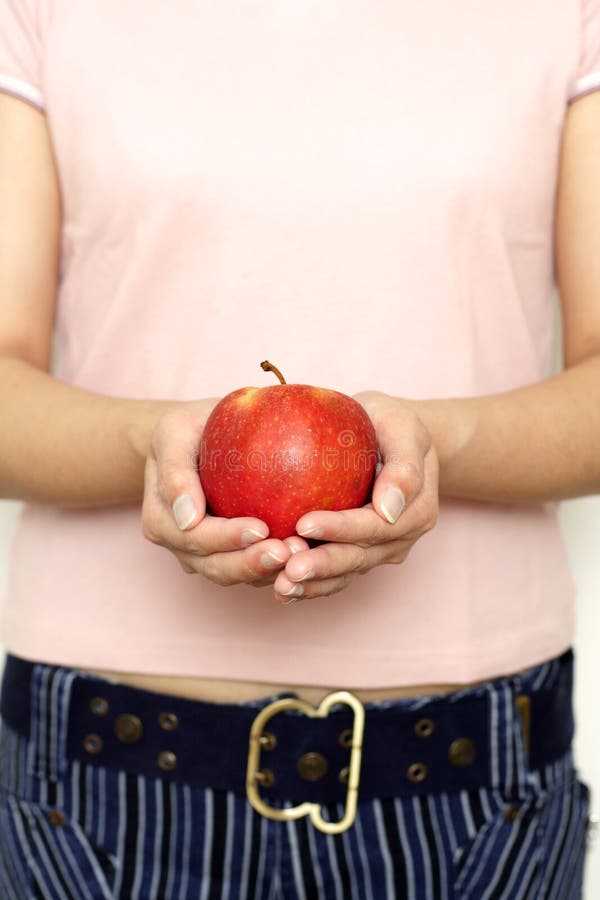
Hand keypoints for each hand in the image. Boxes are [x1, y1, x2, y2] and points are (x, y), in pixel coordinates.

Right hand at [141, 402, 309, 585]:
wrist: (197, 435)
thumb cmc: (187, 428)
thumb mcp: (173, 433)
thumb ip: (175, 472)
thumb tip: (188, 518)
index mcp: (161, 521)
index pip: (194, 538)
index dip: (227, 539)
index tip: (261, 528)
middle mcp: (182, 545)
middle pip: (216, 566)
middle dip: (252, 563)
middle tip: (289, 551)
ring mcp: (206, 554)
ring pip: (237, 575)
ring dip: (268, 571)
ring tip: (302, 555)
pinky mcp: (232, 554)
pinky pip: (254, 569)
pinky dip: (277, 567)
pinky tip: (306, 554)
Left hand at [272, 391, 438, 603]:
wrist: (388, 436)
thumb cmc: (392, 423)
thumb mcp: (403, 428)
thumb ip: (404, 467)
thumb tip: (390, 508)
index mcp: (416, 512)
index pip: (375, 526)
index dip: (341, 528)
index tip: (304, 523)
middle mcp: (398, 539)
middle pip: (359, 557)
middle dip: (323, 565)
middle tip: (288, 568)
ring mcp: (377, 551)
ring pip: (344, 573)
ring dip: (313, 584)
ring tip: (281, 587)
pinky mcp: (355, 555)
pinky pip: (333, 575)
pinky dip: (309, 586)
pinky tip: (280, 590)